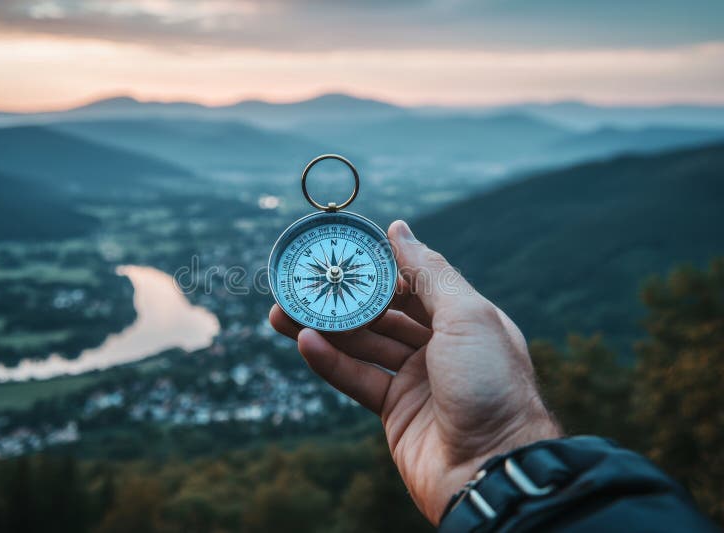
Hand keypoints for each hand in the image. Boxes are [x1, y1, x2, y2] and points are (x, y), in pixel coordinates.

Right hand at [269, 220, 559, 524]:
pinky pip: (356, 379)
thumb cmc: (491, 386)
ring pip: (362, 345)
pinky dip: (330, 361)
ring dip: (324, 328)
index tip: (342, 249)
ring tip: (283, 309)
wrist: (491, 471)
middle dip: (343, 298)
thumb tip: (399, 229)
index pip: (415, 282)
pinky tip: (304, 342)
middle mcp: (440, 347)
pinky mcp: (394, 411)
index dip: (379, 265)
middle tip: (303, 281)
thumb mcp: (466, 316)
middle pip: (382, 314)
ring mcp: (416, 380)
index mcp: (464, 320)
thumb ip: (429, 272)